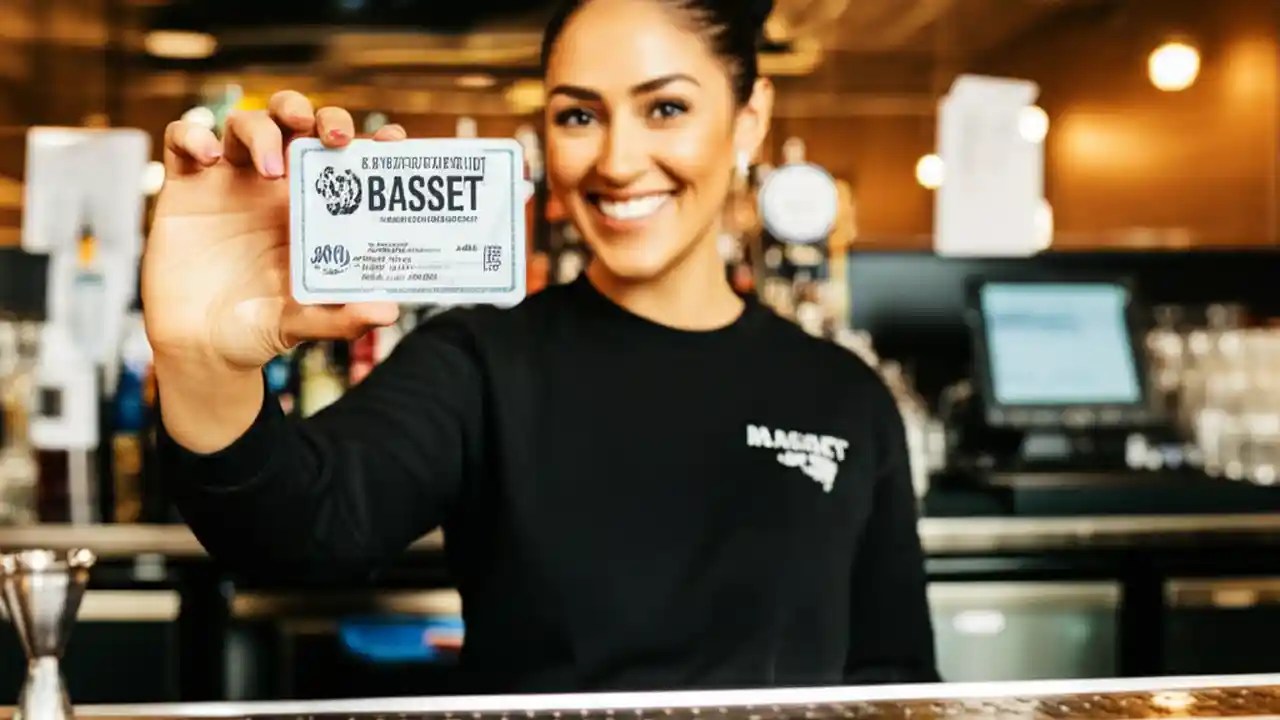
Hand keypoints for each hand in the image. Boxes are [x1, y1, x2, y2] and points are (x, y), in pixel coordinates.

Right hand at [141, 91, 406, 371]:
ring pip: (245, 122)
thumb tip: (388, 313)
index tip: (392, 140)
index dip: (369, 139)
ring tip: (271, 166)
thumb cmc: (258, 328)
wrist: (199, 346)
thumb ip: (342, 319)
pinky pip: (182, 139)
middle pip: (297, 122)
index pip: (344, 157)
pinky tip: (209, 157)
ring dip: (263, 129)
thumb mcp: (303, 324)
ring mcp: (228, 180)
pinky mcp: (185, 185)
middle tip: (333, 136)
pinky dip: (193, 135)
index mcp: (312, 207)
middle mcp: (273, 184)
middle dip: (318, 115)